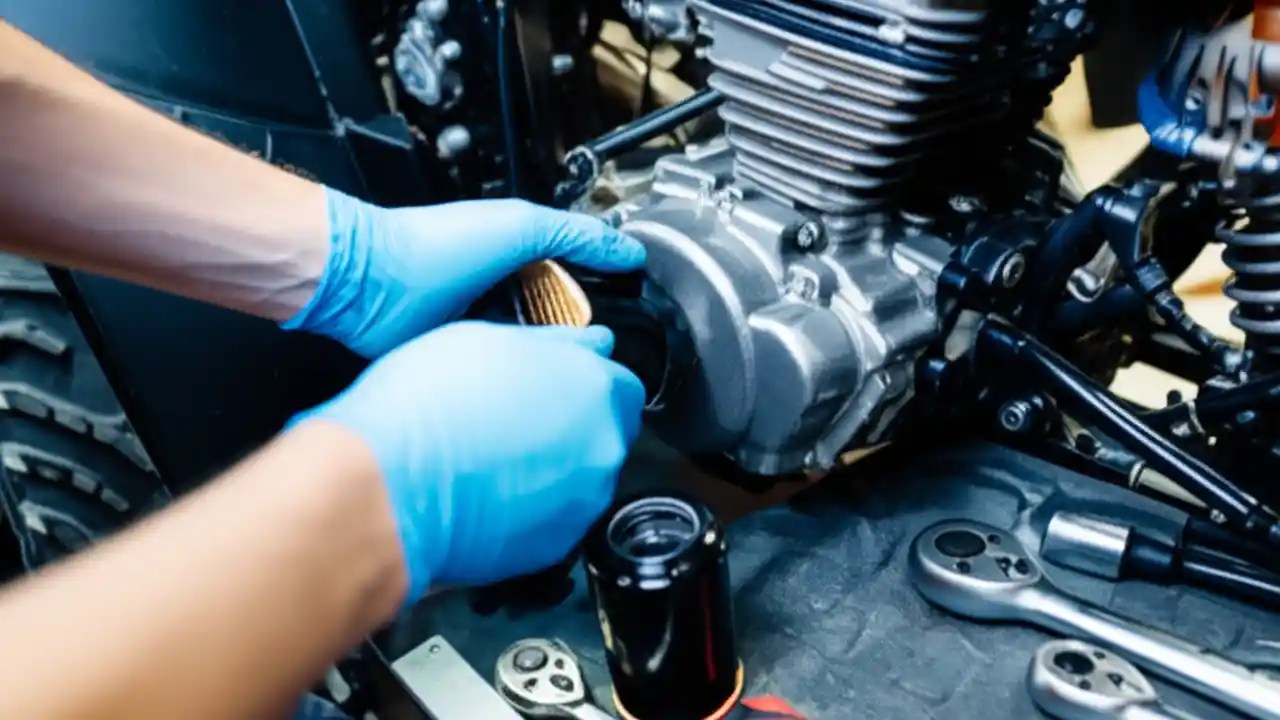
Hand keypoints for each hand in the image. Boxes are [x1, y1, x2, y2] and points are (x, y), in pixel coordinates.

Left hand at [283, 189, 645, 356]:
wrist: (371, 282)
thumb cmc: (434, 245)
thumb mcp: (522, 226)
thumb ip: (579, 236)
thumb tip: (628, 251)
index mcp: (520, 254)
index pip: (577, 274)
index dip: (604, 291)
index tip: (631, 309)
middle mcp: (502, 290)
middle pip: (558, 317)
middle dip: (580, 333)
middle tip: (603, 350)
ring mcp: (481, 324)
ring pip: (533, 346)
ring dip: (549, 357)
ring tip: (573, 371)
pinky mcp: (461, 355)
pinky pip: (501, 369)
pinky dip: (516, 374)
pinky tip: (531, 382)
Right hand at [292, 321, 644, 601]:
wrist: (384, 488)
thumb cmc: (422, 408)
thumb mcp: (488, 339)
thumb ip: (555, 342)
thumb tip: (590, 342)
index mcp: (594, 389)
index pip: (623, 384)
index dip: (587, 381)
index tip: (559, 384)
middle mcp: (602, 448)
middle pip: (607, 432)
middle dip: (575, 424)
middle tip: (518, 418)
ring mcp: (582, 503)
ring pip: (583, 477)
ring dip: (555, 466)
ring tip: (495, 455)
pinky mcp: (554, 547)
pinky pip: (557, 518)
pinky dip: (534, 506)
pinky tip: (490, 490)